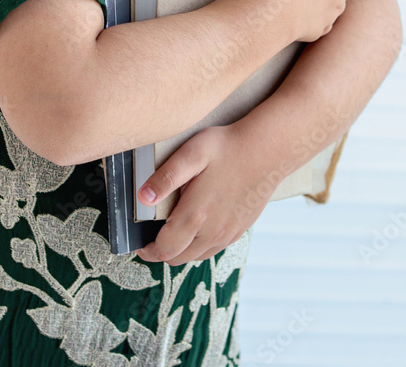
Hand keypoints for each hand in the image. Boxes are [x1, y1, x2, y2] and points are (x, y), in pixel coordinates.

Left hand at [133, 123, 270, 265]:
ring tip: (172, 231)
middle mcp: (212, 231)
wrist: (266, 150)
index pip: (164, 249)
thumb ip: (165, 177)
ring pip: (196, 256)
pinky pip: (213, 248)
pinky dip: (199, 245)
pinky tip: (197, 226)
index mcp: (196, 215)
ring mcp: (228, 233)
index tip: (139, 244)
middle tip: (151, 237)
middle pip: (178, 258)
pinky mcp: (239, 229)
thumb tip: (143, 198)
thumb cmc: (227, 148)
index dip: (148, 251)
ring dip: (180, 249)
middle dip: (161, 252)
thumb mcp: (191, 153)